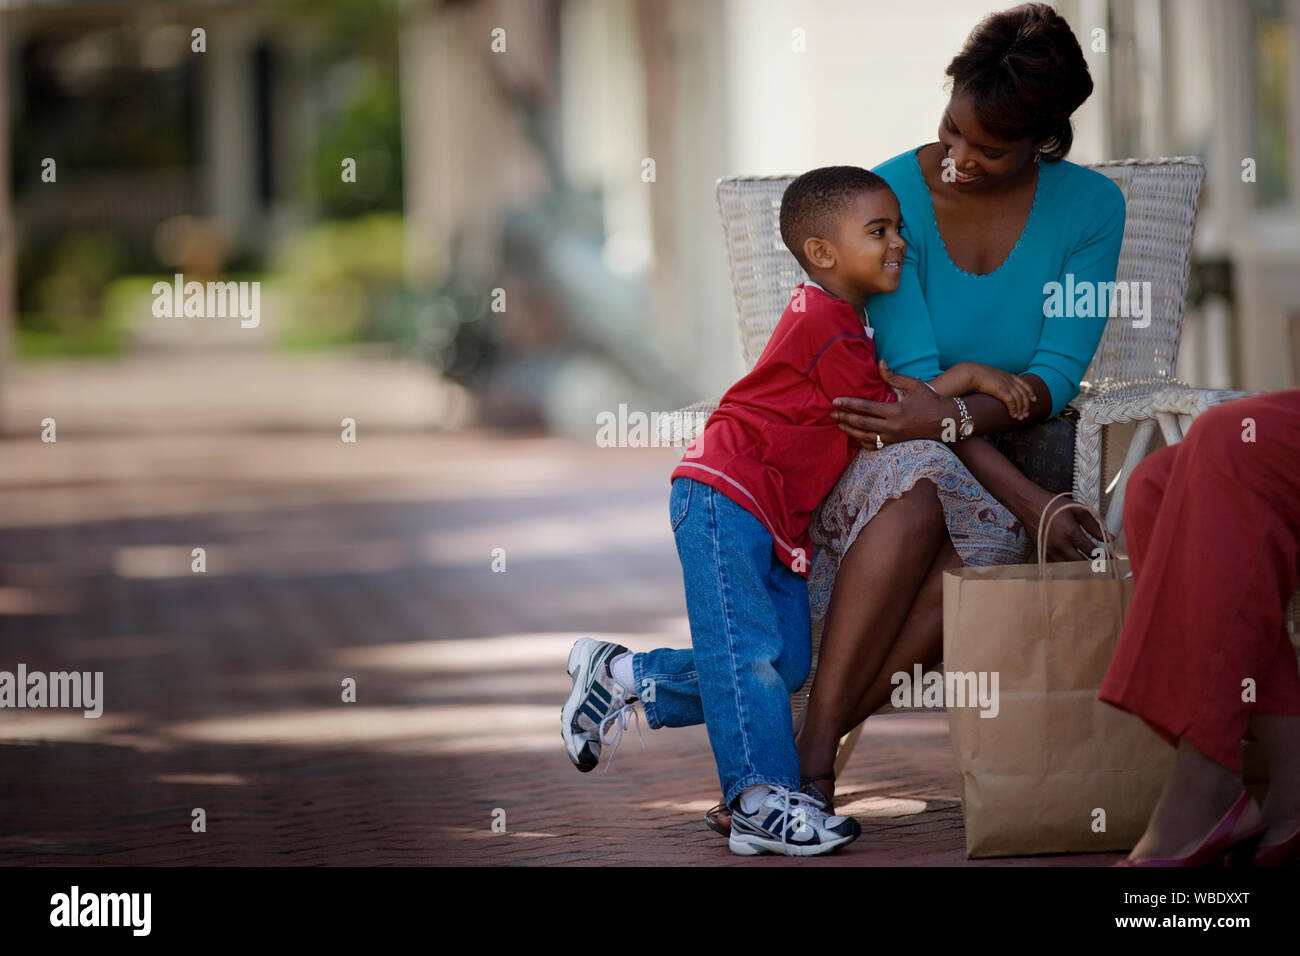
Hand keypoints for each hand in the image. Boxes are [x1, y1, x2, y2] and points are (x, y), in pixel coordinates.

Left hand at [831, 360, 953, 446]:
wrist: (945, 421)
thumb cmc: (930, 400)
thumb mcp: (913, 385)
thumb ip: (893, 376)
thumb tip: (880, 363)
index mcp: (895, 411)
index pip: (866, 408)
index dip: (849, 404)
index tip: (836, 401)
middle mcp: (892, 427)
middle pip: (861, 424)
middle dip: (844, 418)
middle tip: (832, 413)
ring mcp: (893, 437)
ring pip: (865, 437)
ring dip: (849, 431)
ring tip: (838, 424)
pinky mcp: (895, 443)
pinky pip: (874, 446)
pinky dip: (862, 442)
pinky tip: (854, 436)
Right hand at [971, 367, 1035, 420]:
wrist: (971, 373)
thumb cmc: (976, 375)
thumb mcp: (990, 376)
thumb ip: (995, 381)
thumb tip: (993, 388)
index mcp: (1008, 375)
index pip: (1025, 384)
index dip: (1031, 392)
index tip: (1034, 399)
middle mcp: (1010, 380)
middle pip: (1024, 393)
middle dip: (1026, 405)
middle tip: (1026, 414)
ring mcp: (1006, 385)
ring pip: (1019, 399)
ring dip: (1021, 410)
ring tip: (1020, 418)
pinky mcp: (1002, 391)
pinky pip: (1012, 402)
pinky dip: (1014, 410)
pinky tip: (1013, 415)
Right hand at [1022, 487, 1105, 561]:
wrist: (1030, 505)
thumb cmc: (1055, 505)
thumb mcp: (1078, 510)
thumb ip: (1095, 525)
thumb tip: (1109, 538)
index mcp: (1071, 533)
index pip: (1092, 551)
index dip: (1104, 555)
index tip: (1111, 558)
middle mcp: (1060, 545)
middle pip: (1081, 563)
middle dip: (1094, 564)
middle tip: (1103, 564)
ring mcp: (1050, 550)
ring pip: (1069, 567)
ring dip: (1081, 567)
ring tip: (1091, 565)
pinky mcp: (1043, 552)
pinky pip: (1058, 565)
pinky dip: (1067, 566)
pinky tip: (1074, 563)